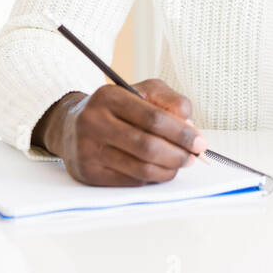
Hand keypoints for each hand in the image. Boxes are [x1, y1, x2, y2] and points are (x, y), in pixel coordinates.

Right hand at [35, 80, 208, 186]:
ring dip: (169, 169)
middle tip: (193, 156)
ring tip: (179, 164)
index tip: (199, 142)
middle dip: (178, 154)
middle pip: (148, 146)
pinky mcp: (88, 173)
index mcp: (108, 97)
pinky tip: (158, 169)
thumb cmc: (116, 108)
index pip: (153, 118)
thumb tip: (189, 125)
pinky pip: (130, 181)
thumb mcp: (143, 92)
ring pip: (141, 168)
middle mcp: (94, 122)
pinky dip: (152, 177)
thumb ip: (170, 101)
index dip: (181, 133)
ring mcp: (88, 150)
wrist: (72, 124)